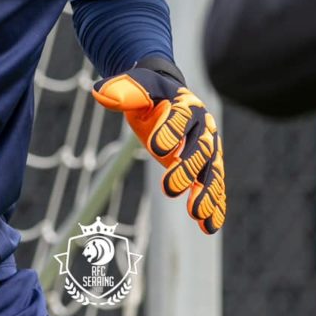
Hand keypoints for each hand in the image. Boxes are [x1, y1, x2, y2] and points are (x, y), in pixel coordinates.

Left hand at [92, 58, 225, 233]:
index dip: (170, 132)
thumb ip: (123, 93)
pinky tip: (209, 226)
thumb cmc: (149, 95)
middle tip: (169, 189)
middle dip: (186, 169)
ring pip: (211, 172)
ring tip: (197, 214)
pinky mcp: (209, 168)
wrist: (169, 98)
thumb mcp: (136, 89)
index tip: (156, 148)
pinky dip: (215, 206)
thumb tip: (100, 94)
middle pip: (199, 149)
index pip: (180, 118)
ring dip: (206, 193)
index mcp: (186, 105)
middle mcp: (203, 128)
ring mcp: (209, 149)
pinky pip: (215, 187)